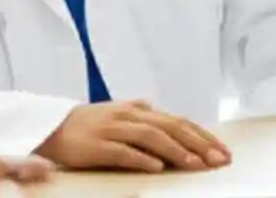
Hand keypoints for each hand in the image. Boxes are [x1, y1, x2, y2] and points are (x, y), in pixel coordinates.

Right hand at [37, 100, 230, 171]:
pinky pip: (123, 151)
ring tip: (195, 164)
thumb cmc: (92, 125)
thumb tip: (176, 124)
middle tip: (218, 159)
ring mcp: (113, 128)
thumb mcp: (124, 116)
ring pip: (151, 137)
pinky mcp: (97, 145)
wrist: (53, 127)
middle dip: (198, 143)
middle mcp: (130, 115)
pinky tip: (157, 167)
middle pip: (171, 126)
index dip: (203, 135)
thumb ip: (148, 119)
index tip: (222, 151)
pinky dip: (141, 158)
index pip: (179, 121)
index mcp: (140, 109)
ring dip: (176, 150)